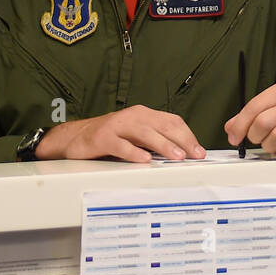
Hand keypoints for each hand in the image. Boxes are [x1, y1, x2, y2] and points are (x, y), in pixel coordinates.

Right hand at [35, 105, 204, 162]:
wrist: (76, 137)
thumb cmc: (111, 137)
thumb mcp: (137, 136)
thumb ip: (157, 140)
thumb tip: (184, 153)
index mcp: (144, 115)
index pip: (172, 122)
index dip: (188, 136)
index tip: (199, 151)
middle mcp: (133, 117)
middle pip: (163, 126)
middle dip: (182, 141)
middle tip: (194, 155)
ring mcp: (117, 126)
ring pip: (145, 133)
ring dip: (163, 145)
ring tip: (176, 156)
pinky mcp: (102, 138)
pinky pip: (120, 145)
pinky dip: (134, 152)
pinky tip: (144, 159)